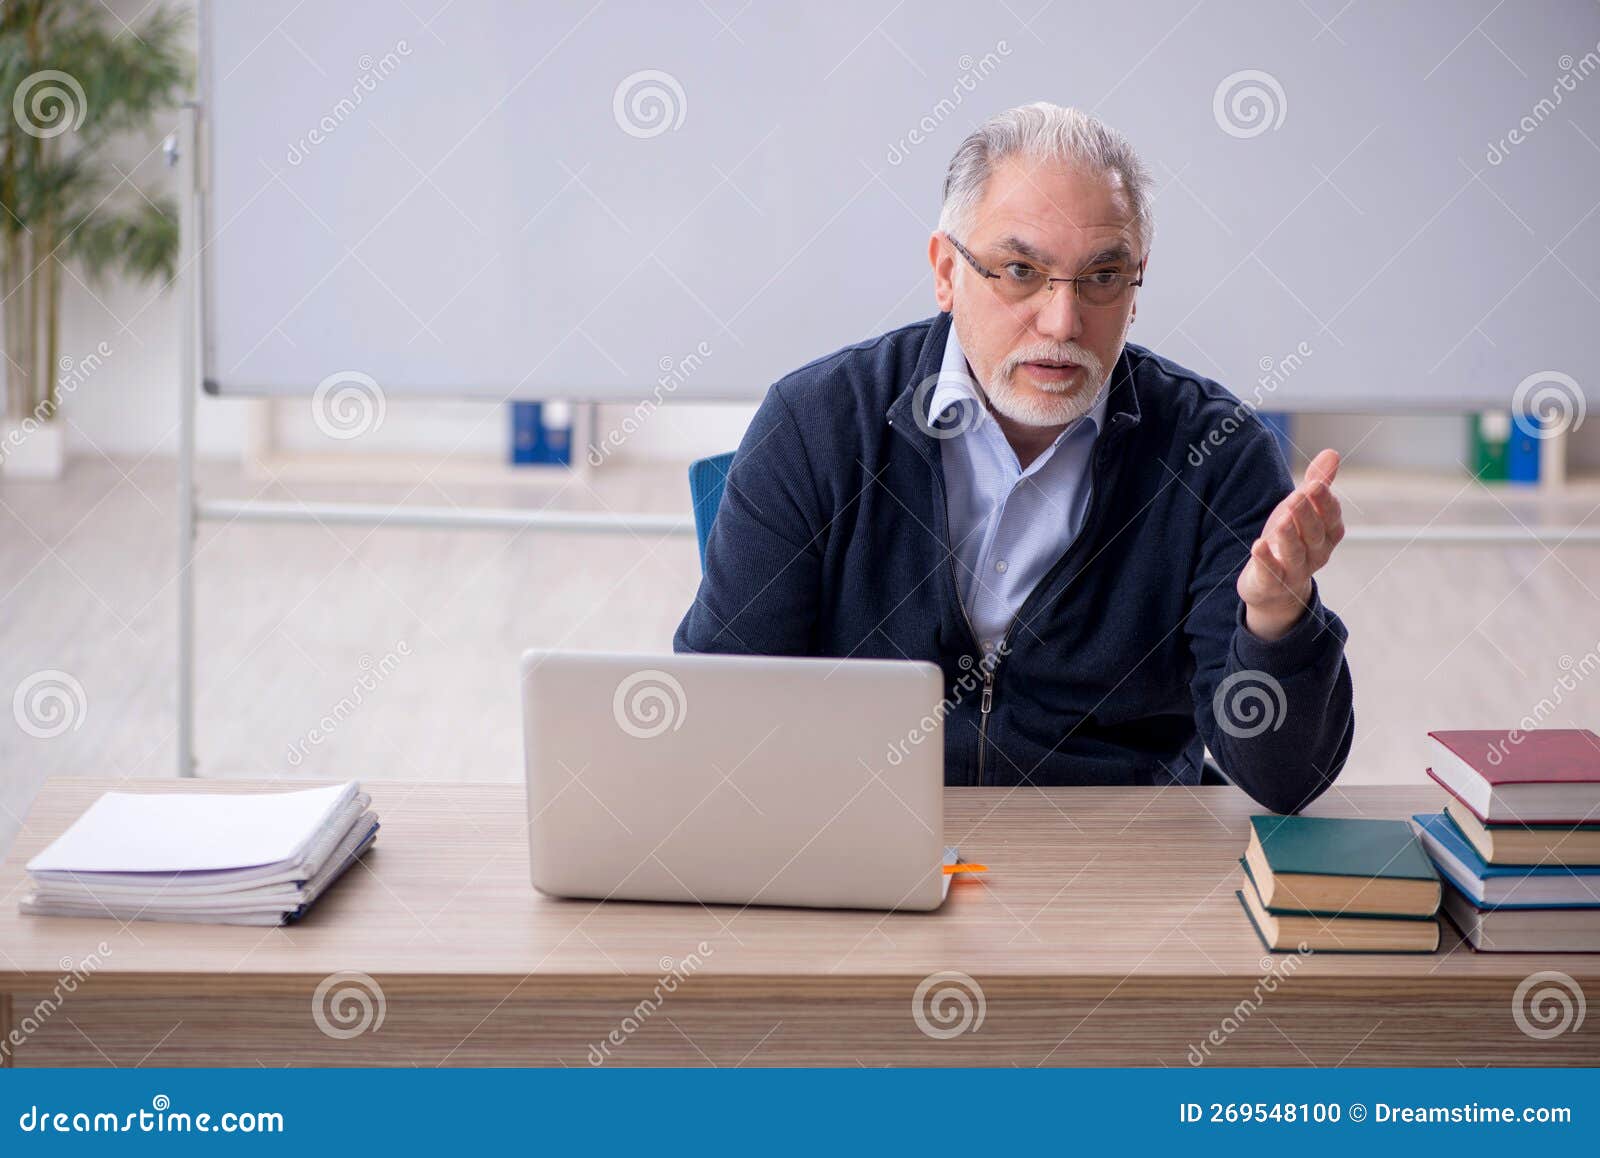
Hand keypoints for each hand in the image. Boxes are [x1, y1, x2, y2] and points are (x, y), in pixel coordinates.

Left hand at [1238, 448, 1344, 641]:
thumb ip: (1317, 484)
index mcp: (1326, 535)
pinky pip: (1270, 573)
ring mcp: (1294, 571)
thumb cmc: (1290, 539)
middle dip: (1307, 515)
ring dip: (1290, 536)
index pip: (1331, 518)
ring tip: (1282, 518)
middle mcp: (1315, 554)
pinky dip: (1265, 560)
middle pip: (1313, 534)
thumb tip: (1332, 453)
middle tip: (1298, 495)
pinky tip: (1258, 545)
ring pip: (1295, 553)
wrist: (1273, 587)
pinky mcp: (1272, 584)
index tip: (1316, 484)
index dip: (1325, 503)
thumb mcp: (1301, 510)